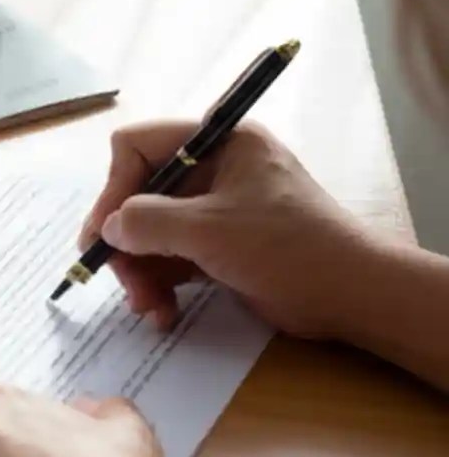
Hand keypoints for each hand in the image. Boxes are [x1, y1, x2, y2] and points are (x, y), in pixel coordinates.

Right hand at [81, 120, 374, 337]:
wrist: (353, 295)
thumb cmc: (288, 248)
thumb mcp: (209, 230)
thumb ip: (149, 222)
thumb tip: (109, 229)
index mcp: (217, 142)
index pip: (139, 148)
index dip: (114, 189)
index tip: (103, 235)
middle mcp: (213, 168)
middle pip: (140, 195)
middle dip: (128, 242)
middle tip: (122, 282)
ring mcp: (216, 209)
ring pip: (152, 232)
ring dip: (141, 271)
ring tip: (147, 307)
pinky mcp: (220, 245)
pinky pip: (173, 257)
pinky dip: (162, 284)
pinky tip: (163, 313)